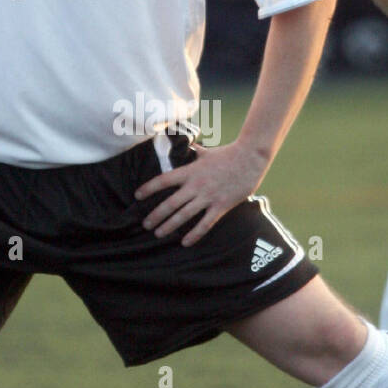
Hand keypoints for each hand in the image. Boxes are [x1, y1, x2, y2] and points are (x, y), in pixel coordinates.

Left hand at [134, 141, 268, 245]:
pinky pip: (205, 224)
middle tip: (145, 224)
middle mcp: (196, 185)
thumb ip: (194, 152)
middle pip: (170, 203)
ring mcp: (208, 197)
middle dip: (155, 215)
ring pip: (184, 215)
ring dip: (169, 226)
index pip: (163, 180)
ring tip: (158, 234)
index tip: (137, 196)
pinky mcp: (221, 206)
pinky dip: (194, 234)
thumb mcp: (206, 152)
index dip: (149, 188)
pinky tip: (185, 242)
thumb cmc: (228, 154)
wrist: (250, 158)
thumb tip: (186, 145)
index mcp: (190, 171)